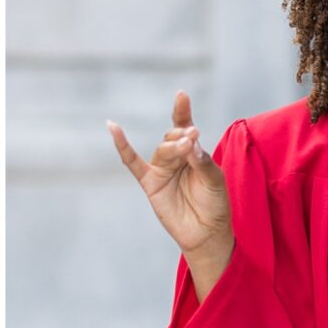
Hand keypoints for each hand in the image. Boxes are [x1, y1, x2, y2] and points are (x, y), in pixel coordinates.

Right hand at [107, 90, 233, 261]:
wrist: (207, 233)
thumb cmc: (214, 204)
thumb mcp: (215, 179)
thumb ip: (201, 161)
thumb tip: (189, 143)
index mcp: (192, 152)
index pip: (185, 127)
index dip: (182, 111)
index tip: (181, 94)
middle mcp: (176, 158)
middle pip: (173, 137)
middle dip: (182, 136)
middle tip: (193, 139)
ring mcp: (161, 170)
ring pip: (162, 150)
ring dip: (173, 146)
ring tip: (186, 146)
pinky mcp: (150, 184)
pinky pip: (132, 162)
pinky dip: (122, 145)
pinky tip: (113, 127)